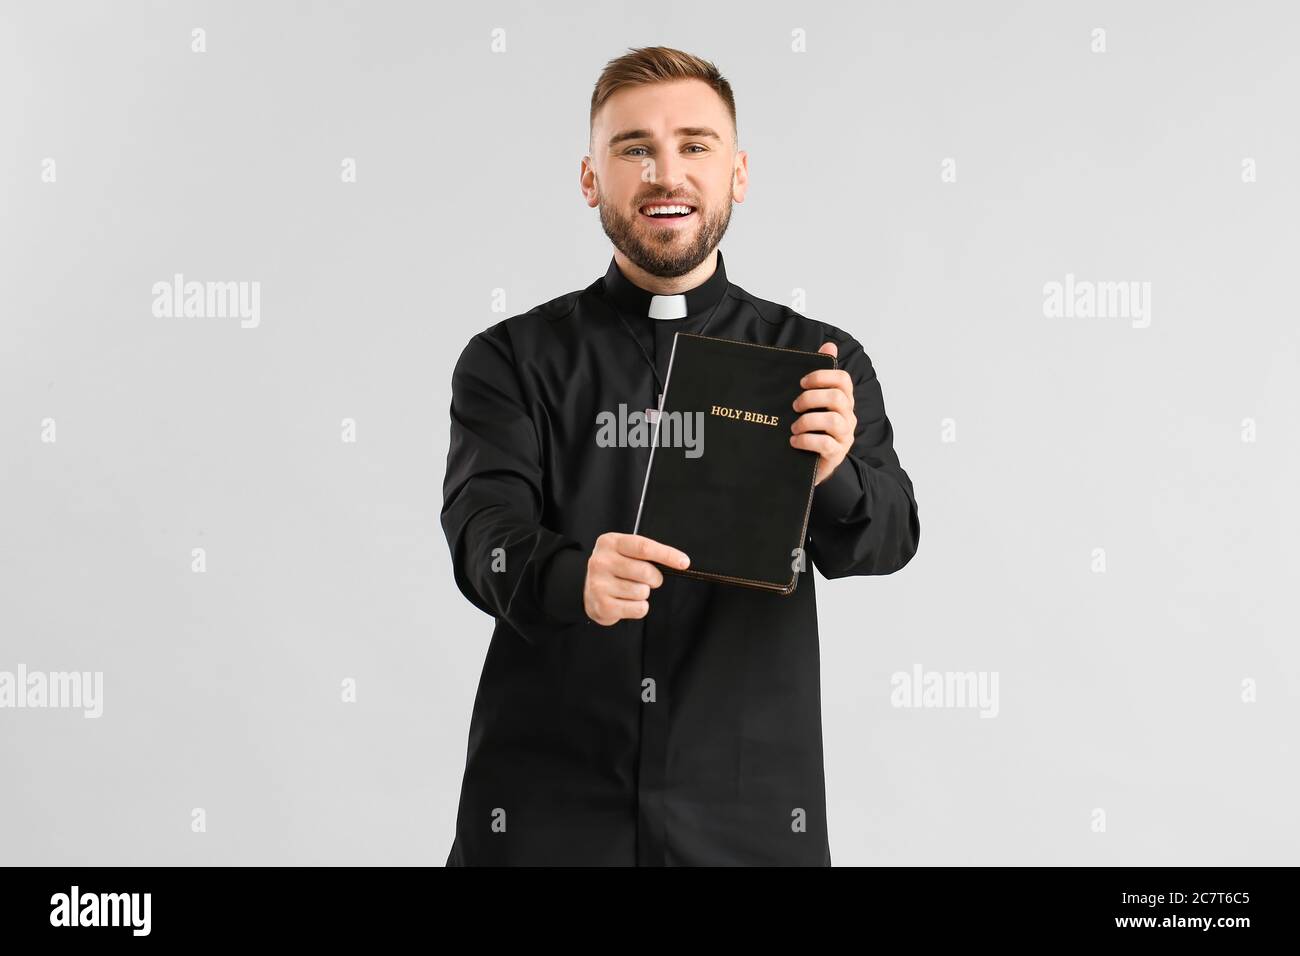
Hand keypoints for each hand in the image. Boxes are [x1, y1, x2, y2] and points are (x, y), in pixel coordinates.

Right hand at [583, 532, 689, 626]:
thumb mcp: (624, 552)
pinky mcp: (602, 606)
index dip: (667, 555)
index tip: (684, 562)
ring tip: (630, 590)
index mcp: (609, 542)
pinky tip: (626, 602)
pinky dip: (639, 607)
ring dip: (643, 593)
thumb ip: (646, 553)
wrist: (588, 591)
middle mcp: (601, 561)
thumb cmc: (614, 569)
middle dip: (655, 578)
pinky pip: (638, 609)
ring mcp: (598, 584)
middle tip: (649, 580)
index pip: (644, 548)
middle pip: (645, 571)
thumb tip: (679, 562)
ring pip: (642, 592)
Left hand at [791, 341, 856, 484]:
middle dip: (811, 398)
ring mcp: (844, 435)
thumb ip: (820, 376)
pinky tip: (794, 441)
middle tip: (794, 405)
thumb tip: (830, 345)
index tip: (801, 382)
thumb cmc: (812, 428)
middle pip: (837, 397)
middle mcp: (848, 416)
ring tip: (793, 427)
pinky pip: (825, 443)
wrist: (811, 462)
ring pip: (833, 420)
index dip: (821, 377)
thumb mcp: (812, 401)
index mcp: (843, 400)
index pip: (843, 380)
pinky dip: (806, 440)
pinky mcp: (836, 453)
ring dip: (807, 420)